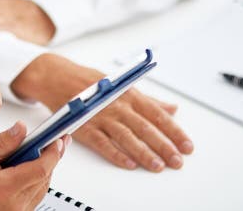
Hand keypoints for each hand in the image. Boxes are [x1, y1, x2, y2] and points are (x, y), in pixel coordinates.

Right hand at [0, 121, 69, 210]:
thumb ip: (1, 142)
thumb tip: (21, 129)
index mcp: (5, 188)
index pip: (40, 169)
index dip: (53, 152)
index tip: (59, 139)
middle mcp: (14, 205)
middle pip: (44, 178)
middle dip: (51, 157)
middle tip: (53, 141)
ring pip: (42, 188)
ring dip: (44, 169)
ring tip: (38, 152)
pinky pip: (34, 197)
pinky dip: (35, 181)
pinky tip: (27, 169)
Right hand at [12, 53, 193, 171]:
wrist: (56, 77)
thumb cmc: (89, 82)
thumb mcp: (122, 85)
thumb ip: (148, 100)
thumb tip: (172, 109)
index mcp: (128, 93)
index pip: (157, 114)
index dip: (174, 131)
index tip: (186, 145)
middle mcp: (116, 104)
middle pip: (145, 128)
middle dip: (164, 146)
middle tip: (177, 161)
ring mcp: (100, 115)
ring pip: (127, 137)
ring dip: (144, 153)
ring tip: (157, 166)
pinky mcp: (84, 126)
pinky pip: (102, 143)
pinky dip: (116, 154)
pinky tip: (129, 164)